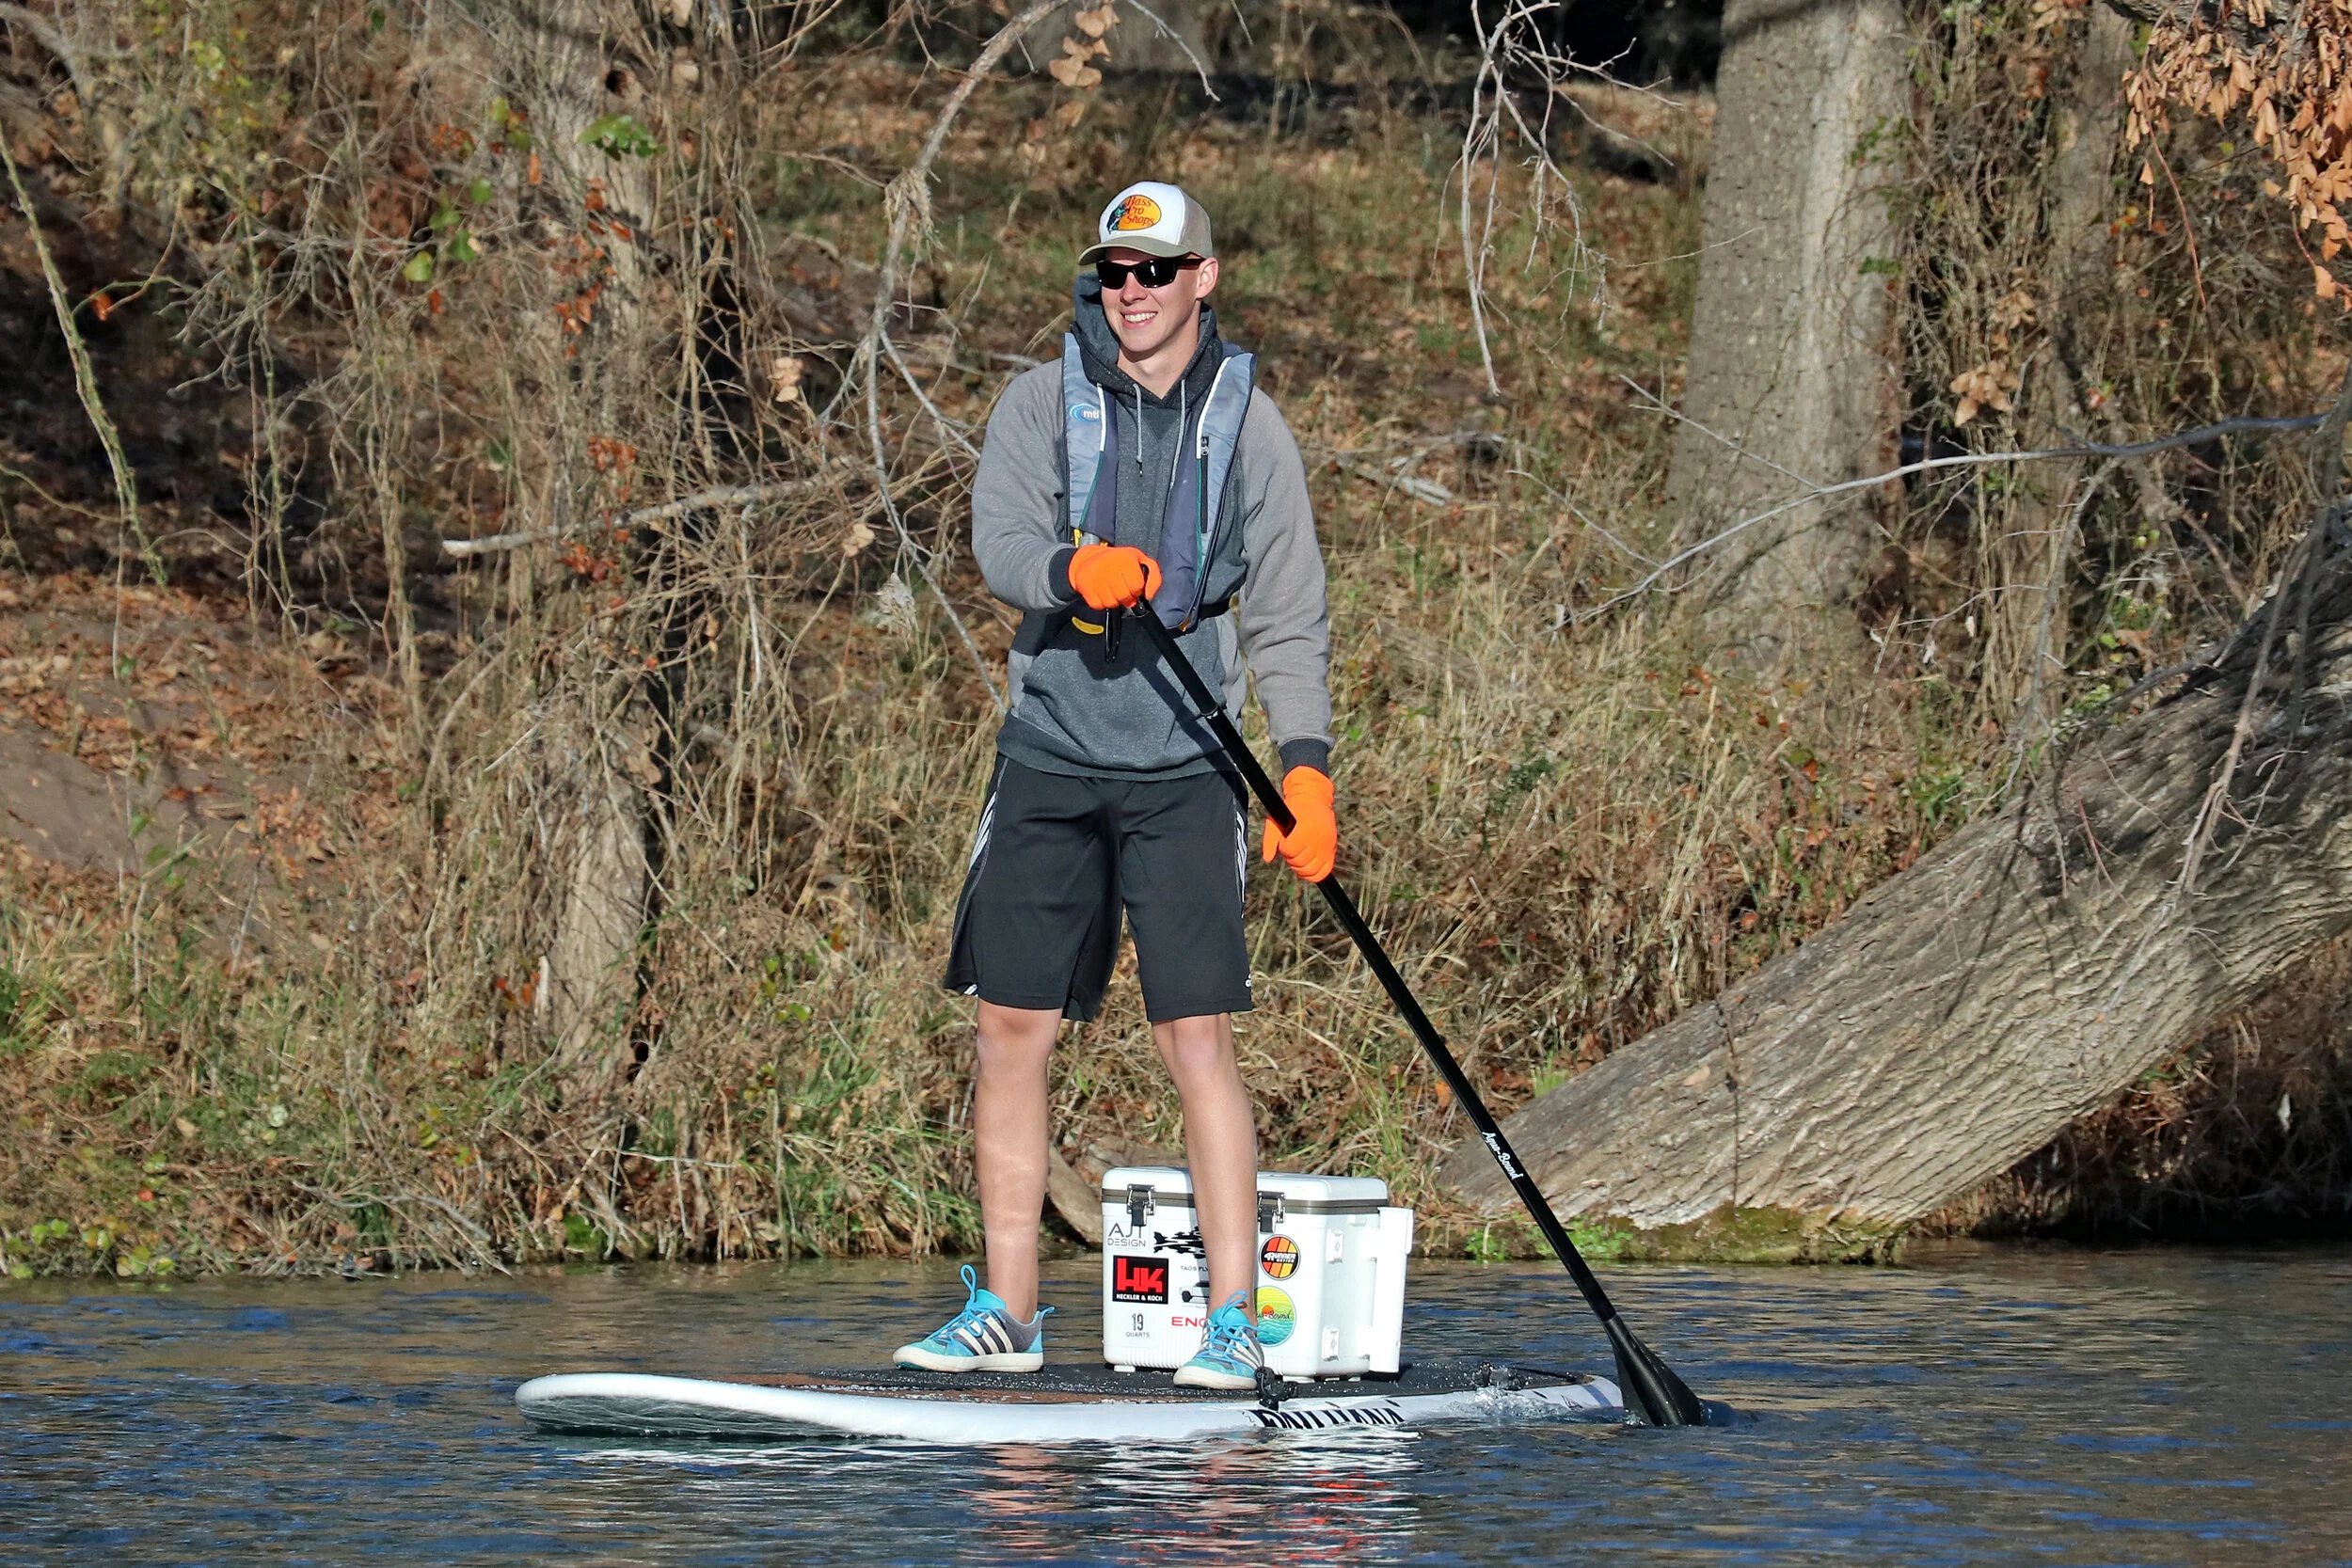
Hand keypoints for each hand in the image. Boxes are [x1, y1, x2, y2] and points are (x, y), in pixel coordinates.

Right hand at [1067, 543, 1162, 610]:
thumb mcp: (1140, 560)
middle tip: (1121, 586)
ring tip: (1111, 588)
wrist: (1089, 558)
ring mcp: (1096, 578)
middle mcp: (1110, 567)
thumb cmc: (1119, 561)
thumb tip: (1149, 596)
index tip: (1131, 582)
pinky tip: (1101, 591)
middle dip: (1126, 595)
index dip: (1136, 588)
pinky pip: (1099, 606)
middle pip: (1125, 597)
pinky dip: (1101, 602)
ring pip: (1113, 603)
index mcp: (1126, 559)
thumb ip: (1154, 576)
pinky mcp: (1086, 587)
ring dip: (1114, 600)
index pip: (1137, 587)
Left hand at [1260, 766, 1336, 882]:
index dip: (1284, 847)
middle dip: (1290, 856)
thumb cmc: (1293, 809)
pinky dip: (1312, 874)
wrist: (1314, 799)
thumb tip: (1267, 859)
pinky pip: (1322, 873)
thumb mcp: (1276, 819)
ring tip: (1297, 854)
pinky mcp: (1332, 852)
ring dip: (1299, 866)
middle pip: (1299, 862)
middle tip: (1290, 846)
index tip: (1285, 840)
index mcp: (1305, 830)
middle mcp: (1319, 840)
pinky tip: (1305, 866)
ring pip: (1309, 870)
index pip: (1290, 851)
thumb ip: (1269, 840)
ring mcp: (1327, 847)